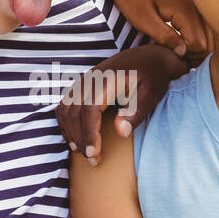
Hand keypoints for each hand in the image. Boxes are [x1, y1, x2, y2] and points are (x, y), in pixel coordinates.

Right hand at [56, 44, 186, 164]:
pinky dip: (66, 123)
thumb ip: (136, 111)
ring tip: (84, 153)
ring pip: (65, 109)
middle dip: (80, 139)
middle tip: (93, 161)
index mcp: (107, 80)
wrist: (150, 57)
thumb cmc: (154, 76)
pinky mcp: (83, 85)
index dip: (89, 134)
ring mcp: (84, 81)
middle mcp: (91, 79)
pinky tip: (77, 139)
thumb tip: (120, 131)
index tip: (94, 155)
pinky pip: (65, 105)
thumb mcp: (152, 93)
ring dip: (71, 133)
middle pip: (73, 112)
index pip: (89, 110)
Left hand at [99, 0, 212, 56]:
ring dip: (196, 48)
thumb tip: (183, 53)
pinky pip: (204, 28)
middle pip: (209, 42)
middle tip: (172, 57)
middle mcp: (196, 6)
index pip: (199, 45)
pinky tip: (181, 42)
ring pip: (210, 36)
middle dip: (193, 55)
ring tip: (176, 51)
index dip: (185, 56)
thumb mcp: (143, 20)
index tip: (168, 56)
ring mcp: (196, 5)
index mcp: (185, 9)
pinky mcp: (193, 5)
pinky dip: (197, 38)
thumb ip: (165, 37)